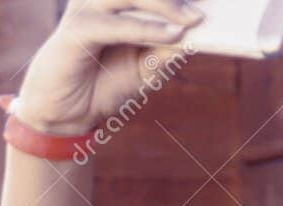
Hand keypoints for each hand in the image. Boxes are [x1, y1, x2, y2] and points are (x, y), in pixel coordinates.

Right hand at [14, 0, 202, 133]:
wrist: (65, 116)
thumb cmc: (103, 86)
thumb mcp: (146, 68)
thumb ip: (168, 48)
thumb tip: (197, 29)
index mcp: (118, 0)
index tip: (216, 0)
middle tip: (207, 8)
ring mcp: (87, 9)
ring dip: (165, 4)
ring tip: (194, 21)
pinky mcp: (76, 29)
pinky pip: (116, 24)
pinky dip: (145, 29)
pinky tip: (172, 36)